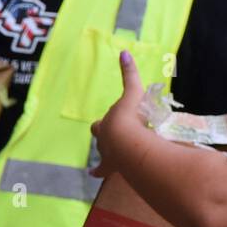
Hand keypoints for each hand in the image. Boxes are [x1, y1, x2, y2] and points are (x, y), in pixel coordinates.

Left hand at [90, 50, 146, 178]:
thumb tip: (125, 52)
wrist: (128, 143)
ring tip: (112, 153)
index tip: (113, 120)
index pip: (102, 121)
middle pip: (99, 134)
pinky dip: (98, 171)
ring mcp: (107, 154)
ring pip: (102, 153)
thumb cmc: (131, 119)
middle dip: (103, 134)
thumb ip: (130, 76)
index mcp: (107, 123)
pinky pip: (101, 169)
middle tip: (113, 134)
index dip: (106, 120)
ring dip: (106, 151)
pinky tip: (93, 173)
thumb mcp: (132, 94)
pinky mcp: (112, 166)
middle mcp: (103, 139)